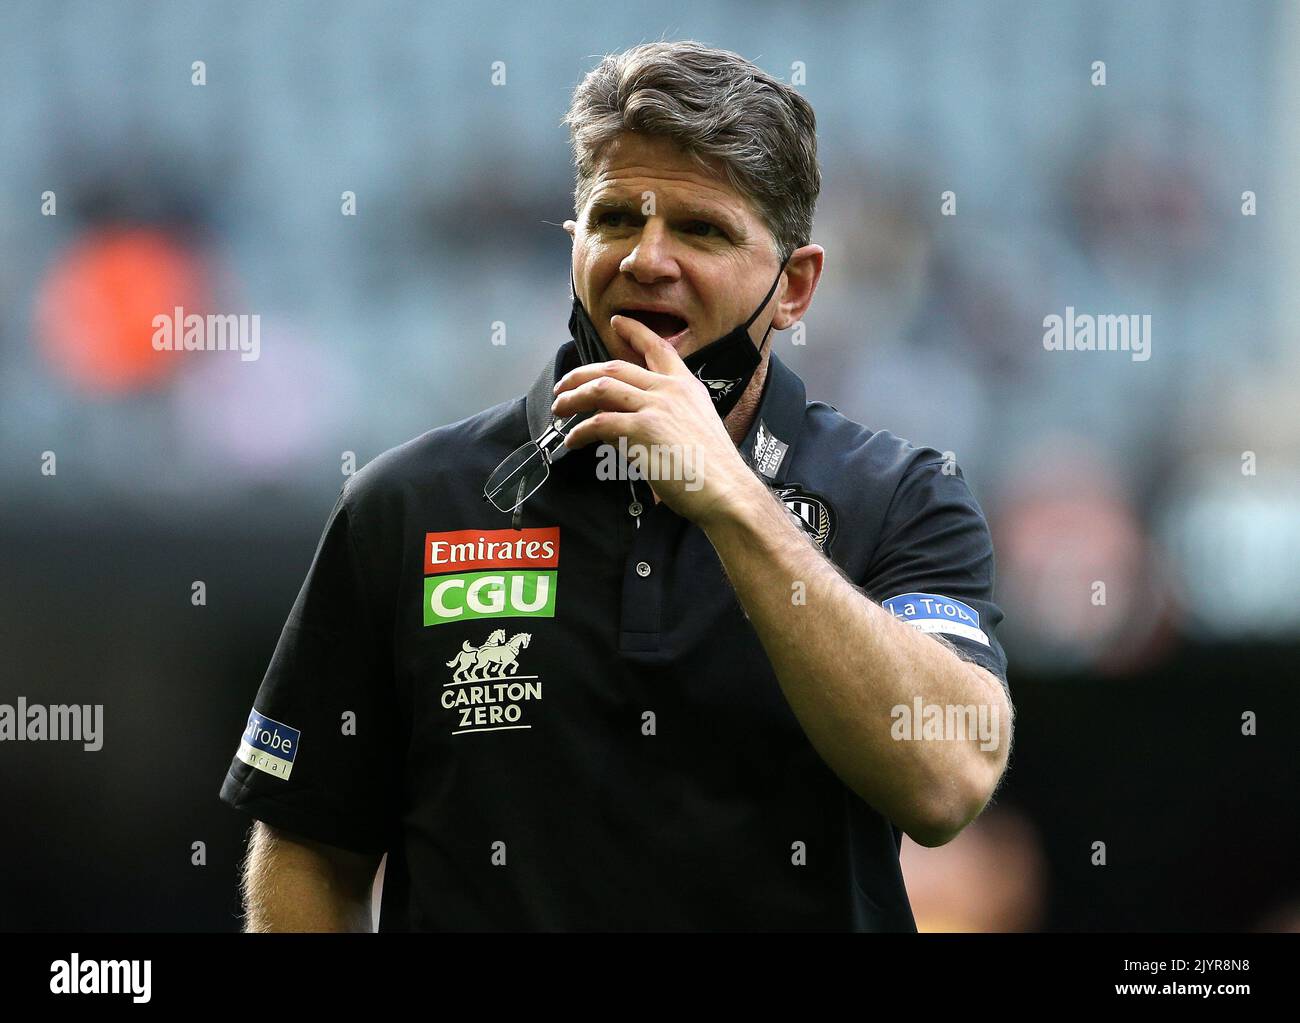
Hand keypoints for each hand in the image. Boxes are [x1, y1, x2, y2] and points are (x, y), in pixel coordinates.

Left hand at [550, 314, 761, 526]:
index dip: (634, 331)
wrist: (726, 491)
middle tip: (565, 384)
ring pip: (601, 389)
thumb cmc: (713, 471)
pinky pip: (598, 424)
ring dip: (573, 397)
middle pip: (615, 367)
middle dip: (582, 373)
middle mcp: (670, 390)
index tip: (617, 323)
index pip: (658, 348)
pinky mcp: (642, 430)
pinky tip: (573, 440)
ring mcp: (655, 408)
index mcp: (687, 387)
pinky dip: (579, 432)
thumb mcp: (696, 428)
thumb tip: (631, 422)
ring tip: (560, 407)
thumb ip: (667, 416)